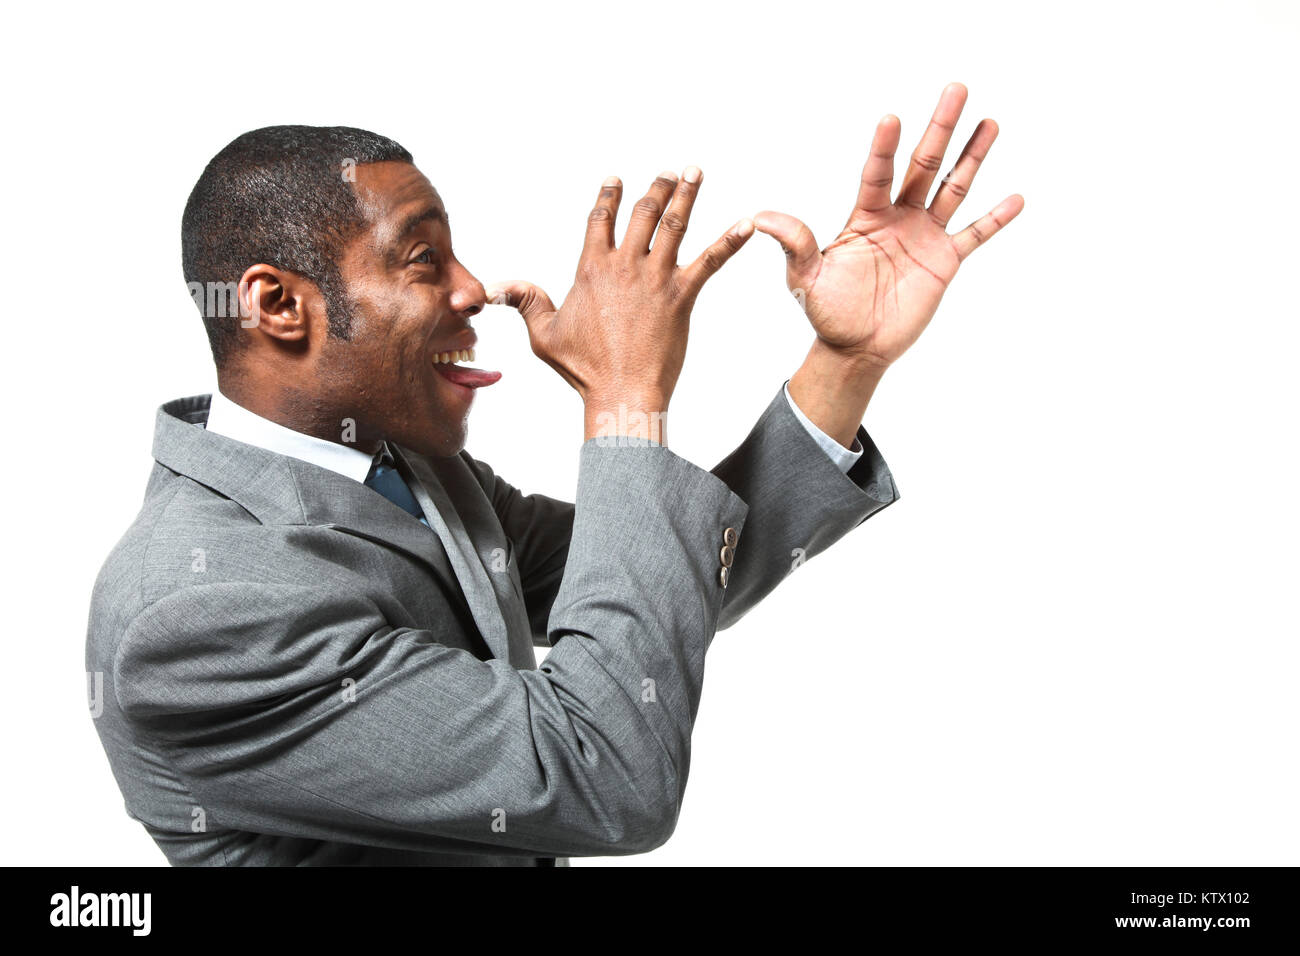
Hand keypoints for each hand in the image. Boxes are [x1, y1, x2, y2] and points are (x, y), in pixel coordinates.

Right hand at [488, 170, 752, 442]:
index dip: (608, 197)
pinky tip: (749, 224)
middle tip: (668, 172)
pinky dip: (731, 240)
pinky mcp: (683, 296)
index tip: (615, 181)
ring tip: (695, 173)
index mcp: (591, 269)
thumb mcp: (544, 334)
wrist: (621, 391)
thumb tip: (499, 288)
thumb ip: (527, 302)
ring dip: (686, 195)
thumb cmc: (584, 369)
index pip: (600, 220)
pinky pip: (711, 261)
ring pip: (674, 224)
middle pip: (642, 213)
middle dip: (656, 188)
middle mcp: (624, 266)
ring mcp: (656, 278)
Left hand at [755, 82, 1023, 371]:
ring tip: (989, 123)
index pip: (876, 172)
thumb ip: (794, 244)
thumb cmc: (826, 312)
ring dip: (972, 157)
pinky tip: (1015, 198)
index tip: (891, 119)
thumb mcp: (804, 277)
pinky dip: (995, 219)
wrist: (854, 348)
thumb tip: (760, 218)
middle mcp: (897, 217)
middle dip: (940, 128)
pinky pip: (974, 236)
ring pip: (953, 189)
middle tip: (957, 89)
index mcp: (865, 216)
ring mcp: (923, 236)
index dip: (884, 147)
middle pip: (924, 165)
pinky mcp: (943, 261)